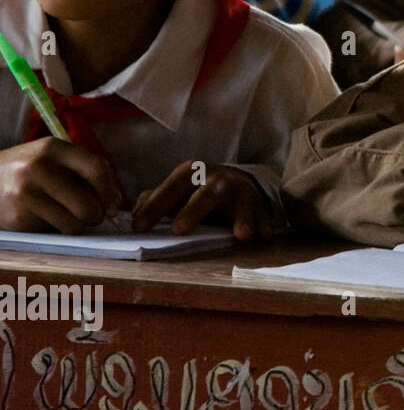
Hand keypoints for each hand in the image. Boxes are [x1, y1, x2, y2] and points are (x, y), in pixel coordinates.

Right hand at [0, 139, 120, 232]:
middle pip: (88, 204)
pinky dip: (58, 229)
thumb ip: (87, 173)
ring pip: (75, 222)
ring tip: (68, 215)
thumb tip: (115, 204)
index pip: (96, 168)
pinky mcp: (17, 216)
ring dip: (78, 225)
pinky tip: (46, 217)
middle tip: (90, 215)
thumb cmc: (31, 173)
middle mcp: (38, 167)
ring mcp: (25, 192)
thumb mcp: (55, 160)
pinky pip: (55, 231)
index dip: (110, 191)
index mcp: (54, 148)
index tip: (113, 205)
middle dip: (96, 215)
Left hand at [132, 162, 273, 240]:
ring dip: (242, 218)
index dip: (153, 209)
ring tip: (242, 235)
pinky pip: (263, 213)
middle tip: (178, 230)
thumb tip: (133, 216)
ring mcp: (240, 190)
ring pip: (241, 203)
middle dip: (192, 212)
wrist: (237, 181)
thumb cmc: (197, 190)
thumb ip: (154, 200)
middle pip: (205, 195)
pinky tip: (263, 235)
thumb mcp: (176, 190)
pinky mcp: (259, 202)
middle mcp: (216, 178)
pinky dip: (264, 224)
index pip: (169, 191)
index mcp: (190, 173)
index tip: (138, 228)